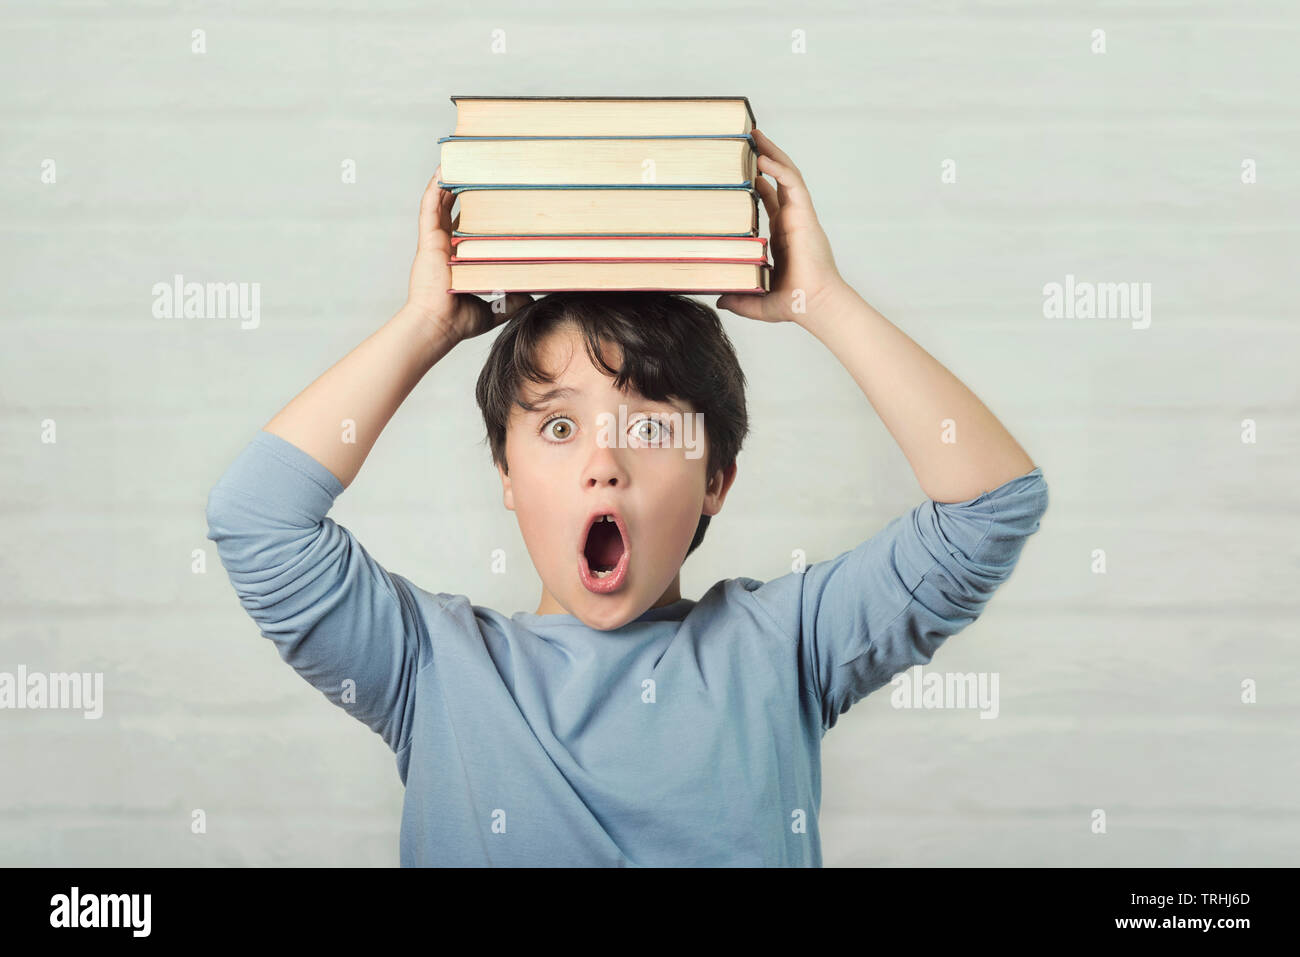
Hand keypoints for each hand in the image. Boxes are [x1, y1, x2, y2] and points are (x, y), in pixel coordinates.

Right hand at [405, 166, 532, 342]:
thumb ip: (515, 299)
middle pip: (454, 209)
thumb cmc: (461, 320)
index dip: (476, 212)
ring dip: (448, 181)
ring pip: (440, 203)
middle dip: (461, 189)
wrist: (440, 326)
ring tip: (458, 159)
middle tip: (475, 169)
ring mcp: (436, 241)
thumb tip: (536, 293)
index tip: (490, 197)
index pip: (467, 228)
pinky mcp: (428, 240)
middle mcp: (446, 246)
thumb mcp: (497, 306)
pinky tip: (442, 170)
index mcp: (459, 258)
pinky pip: (429, 207)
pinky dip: (435, 188)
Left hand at [715, 130, 849, 323]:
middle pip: (780, 179)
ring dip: (773, 153)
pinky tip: (763, 158)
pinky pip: (793, 184)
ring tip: (756, 135)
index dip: (760, 181)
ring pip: (787, 175)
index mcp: (783, 234)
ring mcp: (800, 215)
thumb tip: (718, 300)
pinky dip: (779, 168)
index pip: (772, 199)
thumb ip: (738, 298)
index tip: (746, 167)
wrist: (814, 305)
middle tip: (750, 138)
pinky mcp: (805, 216)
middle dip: (767, 157)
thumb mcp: (757, 300)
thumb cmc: (795, 304)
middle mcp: (792, 220)